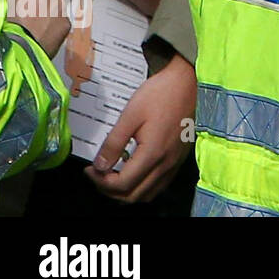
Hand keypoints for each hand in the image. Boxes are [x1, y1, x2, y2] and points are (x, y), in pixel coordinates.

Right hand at [11, 0, 70, 55]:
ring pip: (53, 4)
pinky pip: (59, 20)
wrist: (18, 51)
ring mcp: (60, 4)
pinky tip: (41, 34)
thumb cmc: (3, 25)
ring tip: (32, 26)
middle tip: (24, 14)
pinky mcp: (66, 21)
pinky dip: (52, 25)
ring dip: (46, 11)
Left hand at [86, 54, 195, 202]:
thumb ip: (113, 143)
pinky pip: (159, 185)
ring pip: (147, 194)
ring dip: (126, 191)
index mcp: (153, 154)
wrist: (188, 82)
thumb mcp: (130, 115)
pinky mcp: (179, 159)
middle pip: (133, 196)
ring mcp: (175, 163)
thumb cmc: (160, 94)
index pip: (121, 184)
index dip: (100, 181)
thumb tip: (100, 166)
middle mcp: (166, 164)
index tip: (89, 169)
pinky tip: (134, 171)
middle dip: (110, 190)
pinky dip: (142, 186)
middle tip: (98, 174)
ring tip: (113, 175)